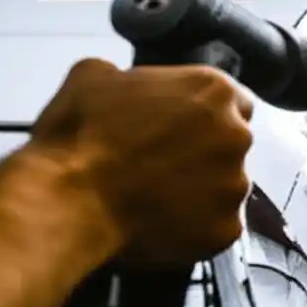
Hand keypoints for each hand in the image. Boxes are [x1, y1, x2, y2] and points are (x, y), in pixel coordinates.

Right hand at [28, 58, 253, 267]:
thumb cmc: (80, 135)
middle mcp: (236, 137)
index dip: (205, 115)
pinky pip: (216, 227)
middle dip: (204, 153)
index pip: (233, 101)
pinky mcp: (226, 231)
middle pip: (231, 145)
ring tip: (157, 199)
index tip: (182, 128)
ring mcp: (235, 187)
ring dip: (201, 191)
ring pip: (225, 188)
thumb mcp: (92, 77)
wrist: (70, 200)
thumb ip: (127, 76)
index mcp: (214, 92)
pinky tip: (160, 226)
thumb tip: (123, 83)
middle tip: (163, 165)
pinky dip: (194, 228)